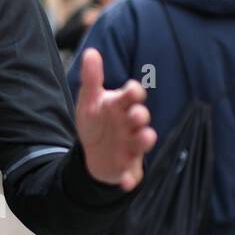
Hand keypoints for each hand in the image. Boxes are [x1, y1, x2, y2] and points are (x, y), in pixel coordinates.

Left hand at [74, 47, 156, 191]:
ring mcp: (131, 147)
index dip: (133, 93)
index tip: (132, 90)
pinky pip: (130, 174)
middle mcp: (131, 125)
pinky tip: (125, 182)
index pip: (132, 95)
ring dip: (144, 141)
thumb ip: (91, 78)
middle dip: (140, 116)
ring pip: (141, 144)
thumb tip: (91, 52)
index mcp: (122, 106)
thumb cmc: (97, 122)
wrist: (94, 151)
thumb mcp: (89, 101)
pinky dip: (129, 179)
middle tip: (137, 114)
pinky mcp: (127, 168)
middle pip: (140, 118)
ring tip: (145, 137)